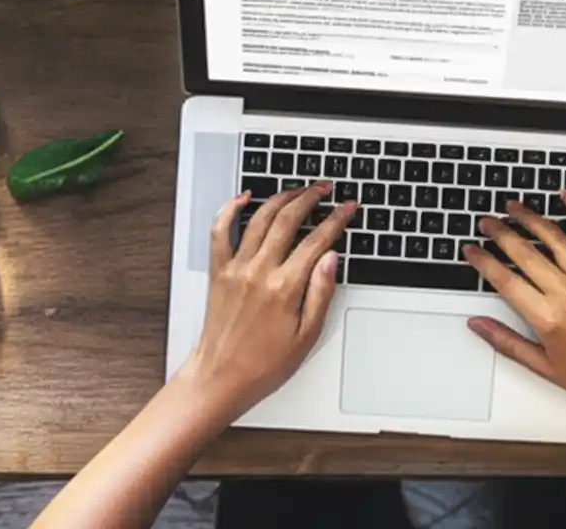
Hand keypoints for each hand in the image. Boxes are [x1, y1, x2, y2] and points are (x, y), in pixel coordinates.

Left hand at [182, 183, 356, 416]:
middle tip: (325, 189)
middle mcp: (259, 272)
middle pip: (288, 219)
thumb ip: (321, 293)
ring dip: (281, 197)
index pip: (317, 240)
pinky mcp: (218, 271)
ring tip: (298, 190)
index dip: (336, 219)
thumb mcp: (307, 336)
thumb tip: (331, 259)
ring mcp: (236, 268)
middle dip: (310, 198)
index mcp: (285, 288)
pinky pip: (221, 231)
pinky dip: (231, 209)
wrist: (221, 377)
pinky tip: (244, 197)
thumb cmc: (263, 364)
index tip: (347, 208)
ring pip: (259, 218)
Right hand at [462, 190, 565, 417]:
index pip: (504, 280)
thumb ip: (507, 342)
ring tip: (514, 206)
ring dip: (530, 218)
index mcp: (548, 319)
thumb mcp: (545, 367)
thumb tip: (478, 325)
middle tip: (485, 222)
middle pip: (524, 252)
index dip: (482, 261)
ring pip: (554, 238)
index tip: (470, 250)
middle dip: (500, 232)